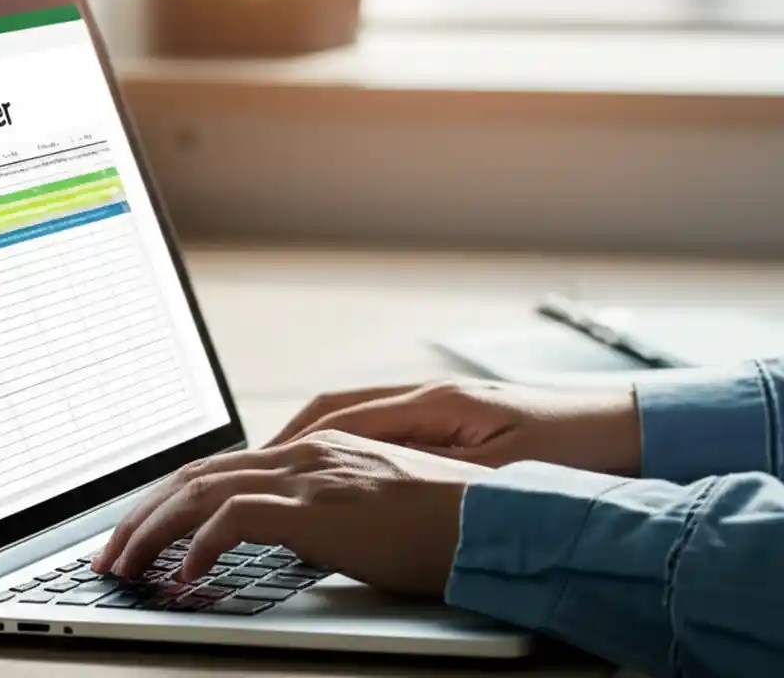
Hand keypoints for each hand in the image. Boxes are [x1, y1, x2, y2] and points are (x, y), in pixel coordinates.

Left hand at [91, 432, 490, 596]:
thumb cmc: (442, 523)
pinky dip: (198, 547)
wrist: (494, 521)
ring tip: (124, 568)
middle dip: (142, 515)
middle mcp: (302, 453)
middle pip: (195, 474)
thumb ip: (319, 513)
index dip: (169, 498)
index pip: (218, 466)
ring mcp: (307, 476)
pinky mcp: (316, 508)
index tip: (140, 530)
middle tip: (110, 554)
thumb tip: (283, 539)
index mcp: (312, 449)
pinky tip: (183, 577)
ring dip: (152, 530)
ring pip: (200, 491)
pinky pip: (234, 519)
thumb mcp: (367, 511)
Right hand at [267, 380, 641, 475]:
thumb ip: (428, 475)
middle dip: (287, 437)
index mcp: (435, 403)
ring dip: (311, 437)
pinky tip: (337, 462)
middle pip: (336, 408)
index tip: (258, 468)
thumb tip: (367, 482)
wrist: (624, 431)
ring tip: (278, 467)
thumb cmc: (570, 453)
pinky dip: (344, 439)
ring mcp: (439, 400)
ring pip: (353, 412)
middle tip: (251, 468)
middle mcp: (429, 393)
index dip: (293, 445)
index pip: (341, 419)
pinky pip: (379, 421)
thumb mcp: (495, 475)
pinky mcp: (452, 413)